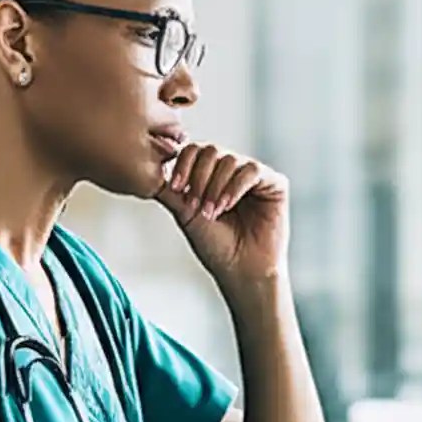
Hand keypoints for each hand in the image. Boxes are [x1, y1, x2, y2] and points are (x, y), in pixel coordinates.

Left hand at [152, 143, 289, 293]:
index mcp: (212, 174)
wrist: (240, 271)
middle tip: (195, 205)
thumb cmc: (215, 246)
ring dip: (216, 187)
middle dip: (199, 177)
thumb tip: (147, 169)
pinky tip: (227, 205)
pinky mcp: (274, 183)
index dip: (183, 164)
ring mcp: (254, 175)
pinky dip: (235, 186)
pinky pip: (252, 170)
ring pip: (230, 160)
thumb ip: (169, 191)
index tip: (176, 188)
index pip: (194, 150)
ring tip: (211, 212)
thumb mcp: (185, 214)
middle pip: (210, 150)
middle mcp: (233, 170)